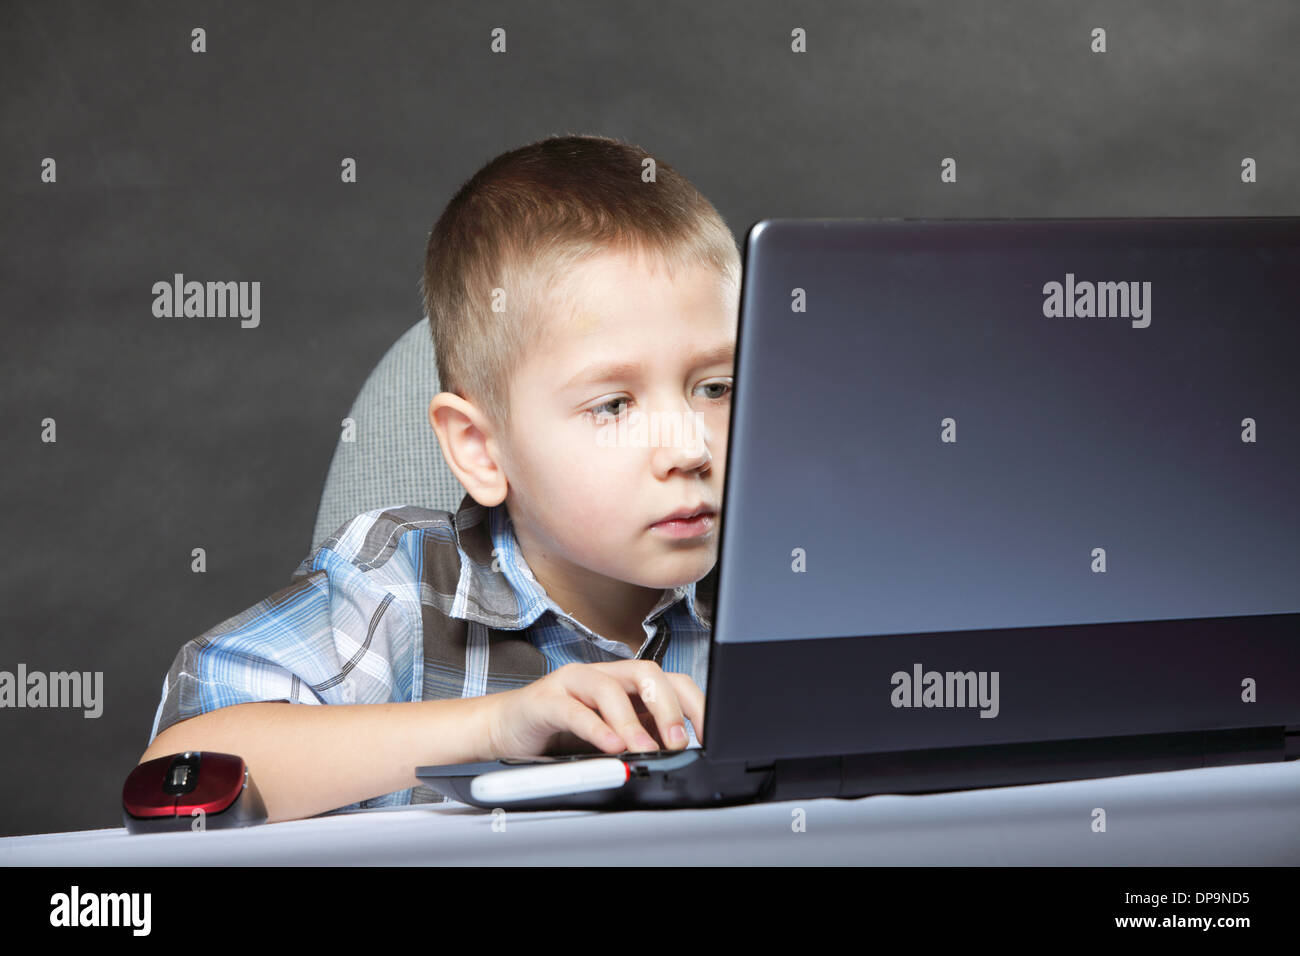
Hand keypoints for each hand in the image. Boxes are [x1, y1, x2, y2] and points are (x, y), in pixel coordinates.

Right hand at [481, 660, 704, 759]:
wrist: (504, 727)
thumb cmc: (559, 731)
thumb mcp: (610, 735)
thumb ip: (641, 735)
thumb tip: (679, 752)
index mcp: (625, 683)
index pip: (672, 681)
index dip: (694, 705)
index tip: (708, 735)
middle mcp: (602, 675)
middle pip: (646, 674)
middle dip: (668, 708)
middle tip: (678, 742)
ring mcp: (572, 682)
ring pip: (609, 688)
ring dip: (632, 722)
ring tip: (645, 750)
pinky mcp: (545, 699)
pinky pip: (573, 709)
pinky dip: (595, 728)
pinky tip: (610, 747)